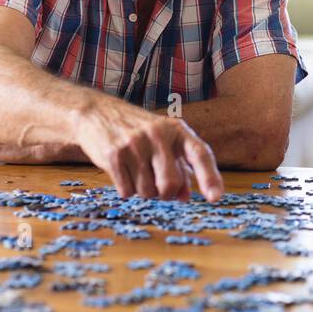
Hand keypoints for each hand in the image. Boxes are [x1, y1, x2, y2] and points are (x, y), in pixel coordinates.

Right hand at [73, 102, 222, 202]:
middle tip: (159, 188)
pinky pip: (127, 192)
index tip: (216, 198)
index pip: (199, 153)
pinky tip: (122, 172)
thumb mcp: (163, 141)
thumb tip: (186, 197)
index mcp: (176, 129)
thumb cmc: (136, 130)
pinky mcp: (114, 156)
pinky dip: (126, 189)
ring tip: (136, 171)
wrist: (97, 113)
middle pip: (170, 184)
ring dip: (143, 191)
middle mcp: (157, 135)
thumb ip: (180, 167)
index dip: (210, 177)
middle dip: (166, 194)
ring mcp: (135, 144)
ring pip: (147, 192)